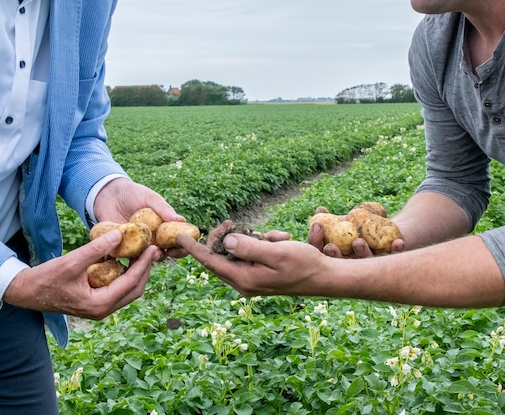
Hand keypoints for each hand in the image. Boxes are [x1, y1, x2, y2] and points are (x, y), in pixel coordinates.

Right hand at [2, 228, 161, 319]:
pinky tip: (125, 259)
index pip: (131, 282)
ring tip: (143, 252)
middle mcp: (102, 310)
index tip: (153, 248)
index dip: (144, 264)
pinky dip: (125, 275)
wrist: (26, 292)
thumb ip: (96, 249)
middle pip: (135, 289)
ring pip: (128, 291)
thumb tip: (120, 234)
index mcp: (99, 304)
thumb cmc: (46, 278)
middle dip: (145, 269)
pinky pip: (118, 289)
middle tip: (153, 249)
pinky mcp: (95, 302)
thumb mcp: (71, 261)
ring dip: (136, 272)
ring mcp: (99, 308)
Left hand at [93, 177, 188, 257]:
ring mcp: (135, 245)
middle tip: (160, 251)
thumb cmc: (133, 193)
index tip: (179, 245)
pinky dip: (127, 256)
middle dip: (163, 255)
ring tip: (145, 253)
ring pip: (143, 258)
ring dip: (145, 258)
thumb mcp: (150, 198)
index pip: (176, 242)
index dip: (180, 247)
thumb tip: (181, 219)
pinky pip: (125, 255)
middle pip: (161, 254)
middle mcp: (150, 240)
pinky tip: (128, 252)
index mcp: (162, 229)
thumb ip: (164, 209)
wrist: (109, 193)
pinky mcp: (119, 247)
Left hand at [178, 220, 324, 297]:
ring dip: (252, 239)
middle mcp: (244, 282)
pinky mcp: (260, 275)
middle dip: (226, 237)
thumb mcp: (276, 252)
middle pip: (220, 256)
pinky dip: (262, 243)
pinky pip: (252, 254)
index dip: (194, 248)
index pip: (210, 262)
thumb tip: (227, 242)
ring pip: (238, 252)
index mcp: (244, 279)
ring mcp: (252, 280)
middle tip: (231, 223)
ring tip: (275, 238)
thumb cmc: (303, 264)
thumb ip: (250, 248)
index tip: (179, 236)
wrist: (325, 277)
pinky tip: (280, 240)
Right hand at [307, 207, 405, 258]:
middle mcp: (353, 266)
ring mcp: (372, 266)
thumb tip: (319, 209)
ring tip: (358, 242)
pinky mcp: (391, 263)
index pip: (322, 252)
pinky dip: (395, 249)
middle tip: (330, 246)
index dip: (316, 241)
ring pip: (366, 262)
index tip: (317, 227)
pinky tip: (398, 242)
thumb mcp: (344, 223)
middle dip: (334, 255)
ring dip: (361, 253)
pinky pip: (393, 256)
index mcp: (338, 256)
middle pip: (341, 264)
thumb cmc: (359, 230)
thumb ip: (331, 219)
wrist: (387, 235)